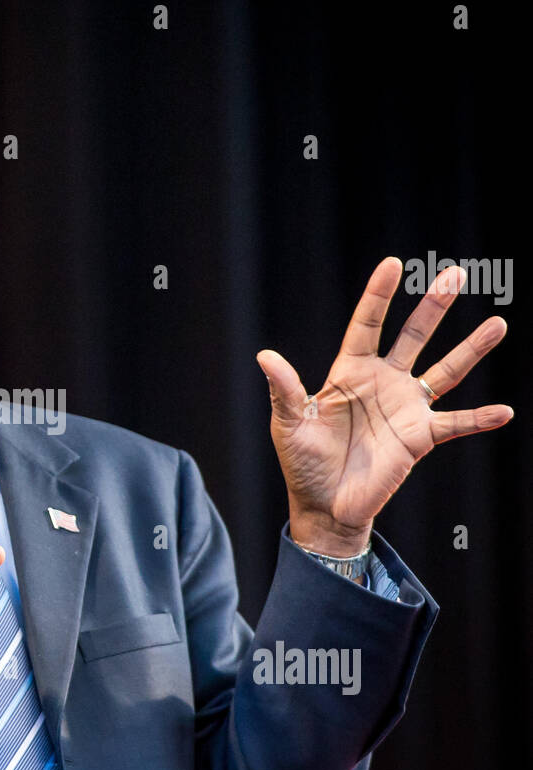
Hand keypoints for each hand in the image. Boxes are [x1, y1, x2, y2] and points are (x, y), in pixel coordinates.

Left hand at [256, 256, 513, 556]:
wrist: (324, 505)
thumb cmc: (303, 462)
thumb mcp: (288, 423)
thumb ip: (283, 389)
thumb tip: (264, 355)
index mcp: (349, 372)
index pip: (367, 324)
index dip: (379, 295)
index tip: (393, 265)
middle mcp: (383, 383)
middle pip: (414, 336)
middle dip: (434, 306)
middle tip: (455, 274)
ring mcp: (405, 408)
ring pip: (446, 371)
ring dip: (471, 349)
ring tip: (498, 324)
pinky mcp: (420, 438)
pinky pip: (456, 424)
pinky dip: (480, 419)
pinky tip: (505, 411)